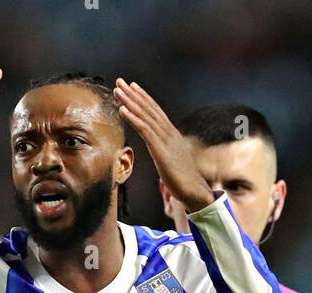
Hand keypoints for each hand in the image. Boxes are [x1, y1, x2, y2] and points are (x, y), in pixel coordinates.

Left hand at [112, 78, 212, 213]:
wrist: (195, 192)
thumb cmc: (184, 181)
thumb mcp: (173, 163)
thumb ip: (166, 154)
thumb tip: (162, 154)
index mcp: (172, 135)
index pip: (156, 112)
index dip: (143, 99)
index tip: (132, 87)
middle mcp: (169, 133)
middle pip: (149, 109)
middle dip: (133, 94)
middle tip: (119, 81)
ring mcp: (165, 140)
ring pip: (145, 116)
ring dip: (130, 101)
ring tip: (117, 89)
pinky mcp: (160, 150)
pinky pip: (144, 130)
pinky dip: (132, 118)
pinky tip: (121, 109)